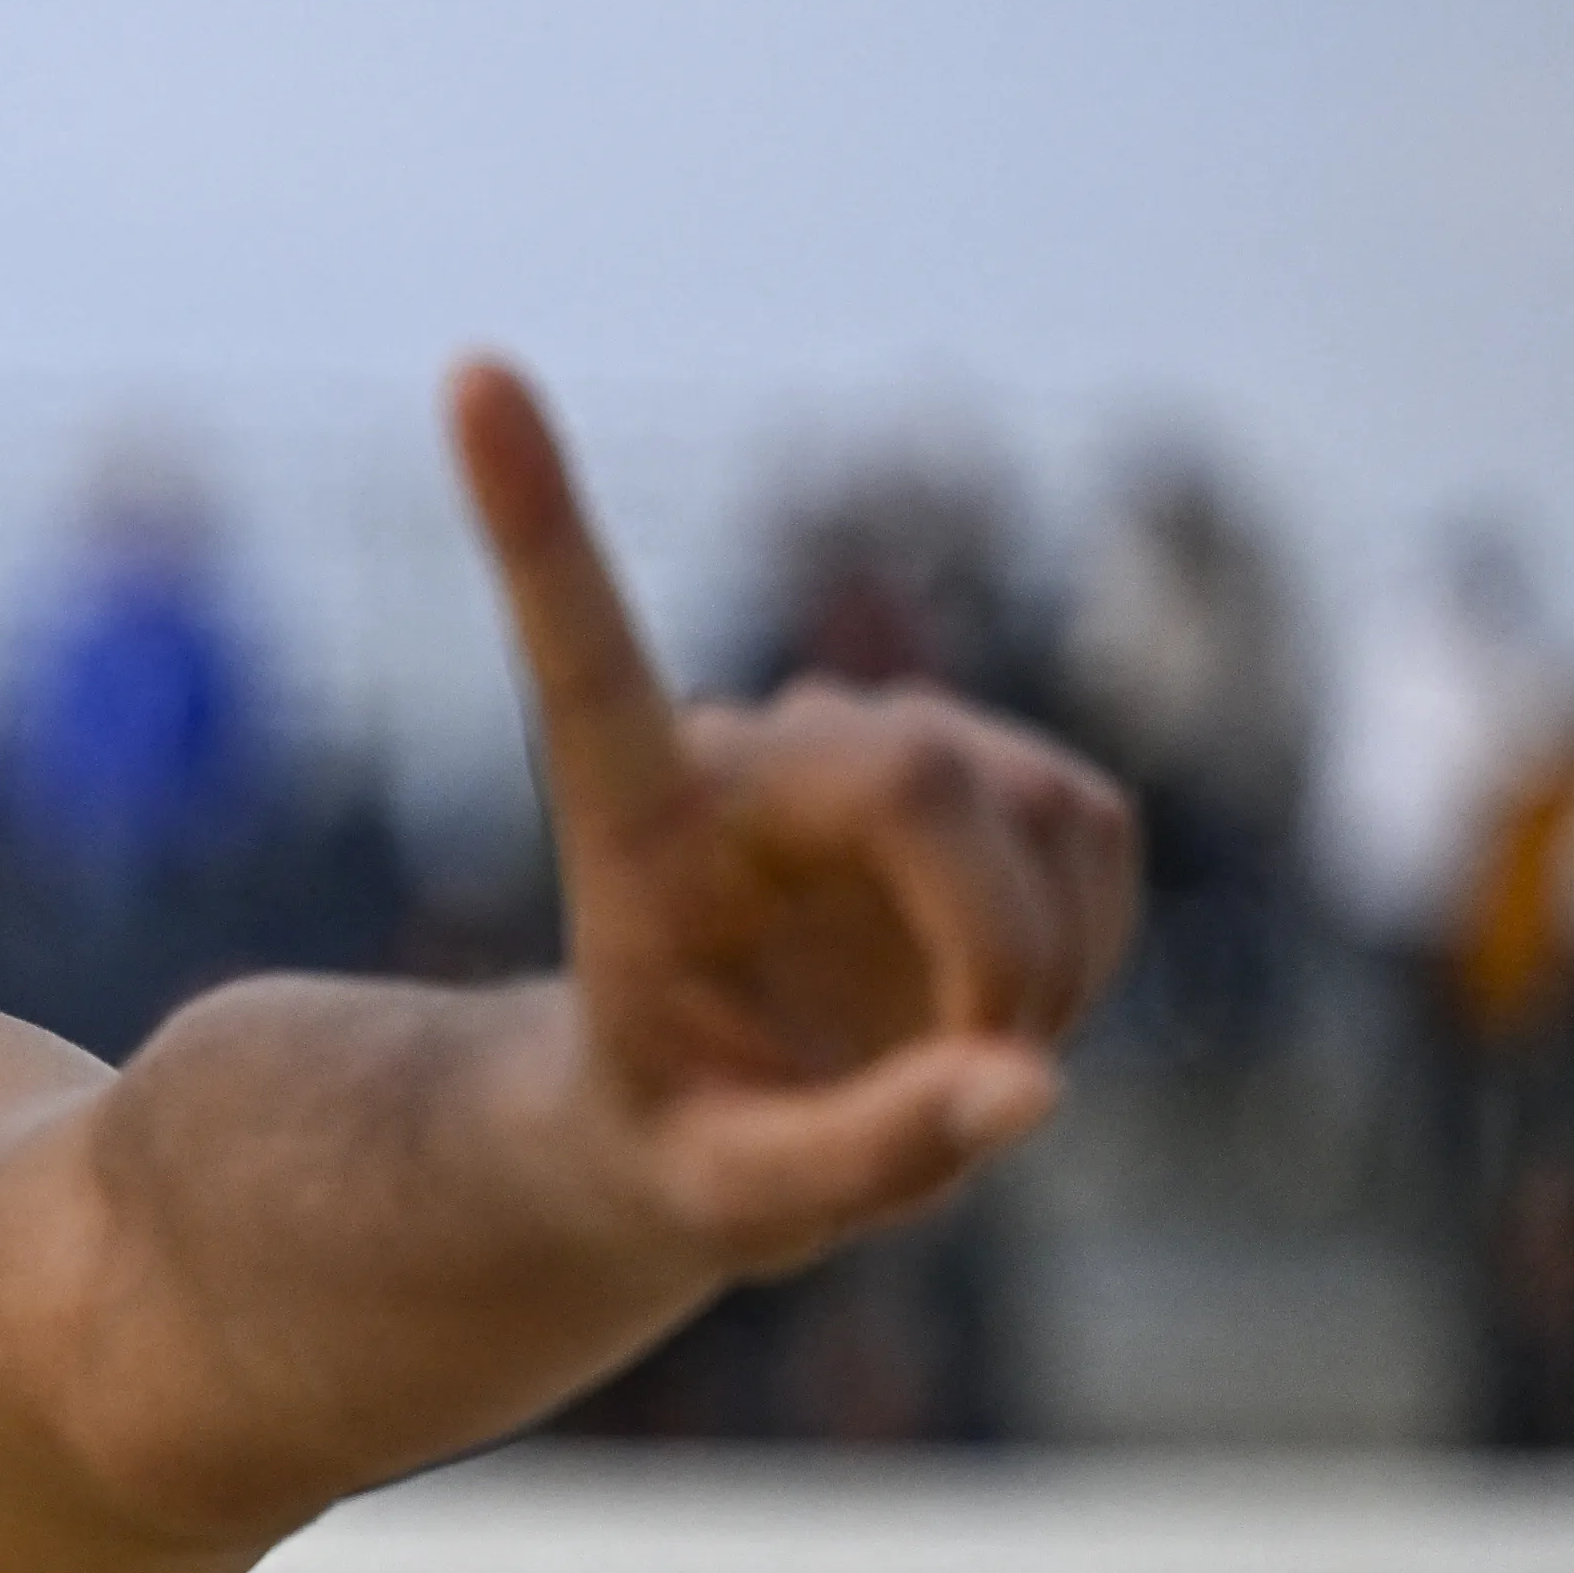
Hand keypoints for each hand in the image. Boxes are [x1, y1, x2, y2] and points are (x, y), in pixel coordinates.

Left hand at [458, 360, 1136, 1273]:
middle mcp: (756, 747)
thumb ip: (868, 1155)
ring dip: (1040, 969)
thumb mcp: (734, 1204)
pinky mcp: (996, 773)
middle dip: (991, 943)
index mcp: (632, 816)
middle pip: (920, 775)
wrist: (728, 1119)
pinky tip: (993, 999)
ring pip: (1043, 815)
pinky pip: (1103, 841)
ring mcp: (882, 744)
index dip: (536, 514)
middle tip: (976, 1074)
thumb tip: (1030, 1087)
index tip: (470, 369)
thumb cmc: (679, 1147)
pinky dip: (1085, 951)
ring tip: (944, 1052)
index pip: (580, 647)